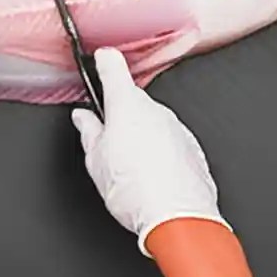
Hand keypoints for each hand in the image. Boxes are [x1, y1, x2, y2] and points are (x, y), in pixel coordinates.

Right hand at [71, 48, 229, 255]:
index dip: (104, 62)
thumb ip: (89, 132)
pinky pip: (169, 141)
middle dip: (121, 115)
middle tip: (107, 143)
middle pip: (133, 102)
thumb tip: (84, 119)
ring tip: (130, 169)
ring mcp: (177, 127)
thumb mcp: (95, 161)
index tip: (101, 59)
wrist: (178, 218)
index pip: (113, 68)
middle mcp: (155, 110)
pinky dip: (159, 151)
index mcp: (126, 105)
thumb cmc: (136, 192)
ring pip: (153, 123)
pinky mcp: (191, 147)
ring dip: (141, 136)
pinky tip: (150, 176)